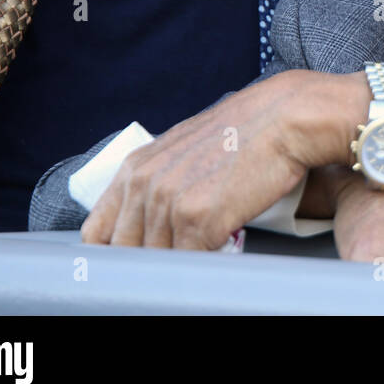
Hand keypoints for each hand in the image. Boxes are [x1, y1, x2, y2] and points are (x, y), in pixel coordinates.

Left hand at [81, 69, 370, 248]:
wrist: (286, 118)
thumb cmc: (245, 132)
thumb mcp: (185, 150)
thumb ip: (159, 181)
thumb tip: (153, 219)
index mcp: (135, 169)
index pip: (98, 233)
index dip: (116, 253)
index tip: (136, 261)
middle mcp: (145, 185)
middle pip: (127, 253)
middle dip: (149, 263)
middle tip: (176, 261)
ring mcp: (170, 204)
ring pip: (159, 262)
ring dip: (181, 264)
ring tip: (206, 252)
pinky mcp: (200, 221)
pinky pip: (190, 265)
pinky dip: (205, 265)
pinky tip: (223, 251)